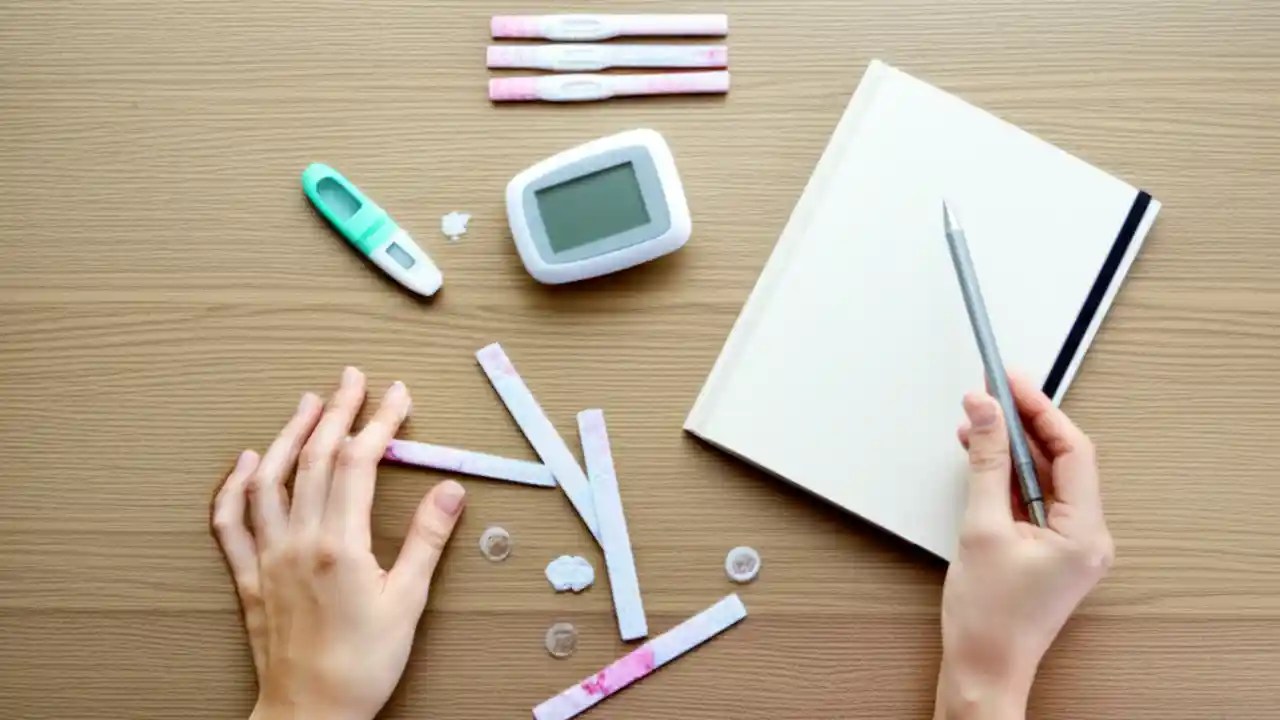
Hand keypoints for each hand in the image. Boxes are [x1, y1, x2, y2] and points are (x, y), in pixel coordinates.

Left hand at [211, 368, 466, 719]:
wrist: (310, 714)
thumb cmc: (363, 665)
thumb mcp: (408, 602)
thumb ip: (426, 540)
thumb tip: (450, 489)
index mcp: (340, 544)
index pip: (359, 462)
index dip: (379, 422)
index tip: (397, 394)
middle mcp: (299, 540)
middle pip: (317, 458)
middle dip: (337, 411)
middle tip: (353, 378)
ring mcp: (268, 556)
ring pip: (272, 479)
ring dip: (290, 435)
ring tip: (307, 403)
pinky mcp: (249, 577)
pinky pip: (231, 521)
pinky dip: (235, 486)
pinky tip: (247, 462)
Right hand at [934, 374, 1114, 719]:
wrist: (983, 669)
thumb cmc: (987, 618)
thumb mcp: (981, 528)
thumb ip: (984, 463)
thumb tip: (986, 411)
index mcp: (1086, 532)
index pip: (1073, 450)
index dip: (1040, 410)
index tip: (1011, 381)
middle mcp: (1089, 536)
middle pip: (1062, 460)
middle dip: (1023, 424)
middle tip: (990, 392)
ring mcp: (1072, 544)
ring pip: (1046, 478)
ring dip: (1011, 449)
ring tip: (975, 422)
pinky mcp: (1052, 549)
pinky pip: (1036, 499)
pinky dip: (1008, 476)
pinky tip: (981, 459)